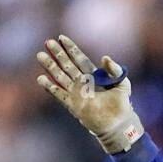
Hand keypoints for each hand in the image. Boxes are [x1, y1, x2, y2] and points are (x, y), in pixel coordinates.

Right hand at [35, 34, 144, 153]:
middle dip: (58, 54)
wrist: (117, 123)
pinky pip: (59, 94)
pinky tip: (41, 79)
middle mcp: (82, 82)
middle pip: (67, 65)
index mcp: (93, 75)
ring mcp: (76, 93)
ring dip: (50, 66)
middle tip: (48, 42)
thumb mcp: (123, 83)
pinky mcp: (73, 105)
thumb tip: (105, 58)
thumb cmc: (122, 104)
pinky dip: (50, 87)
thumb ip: (115, 69)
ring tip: (40, 55)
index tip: (61, 38)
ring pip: (60, 76)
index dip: (71, 48)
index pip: (79, 59)